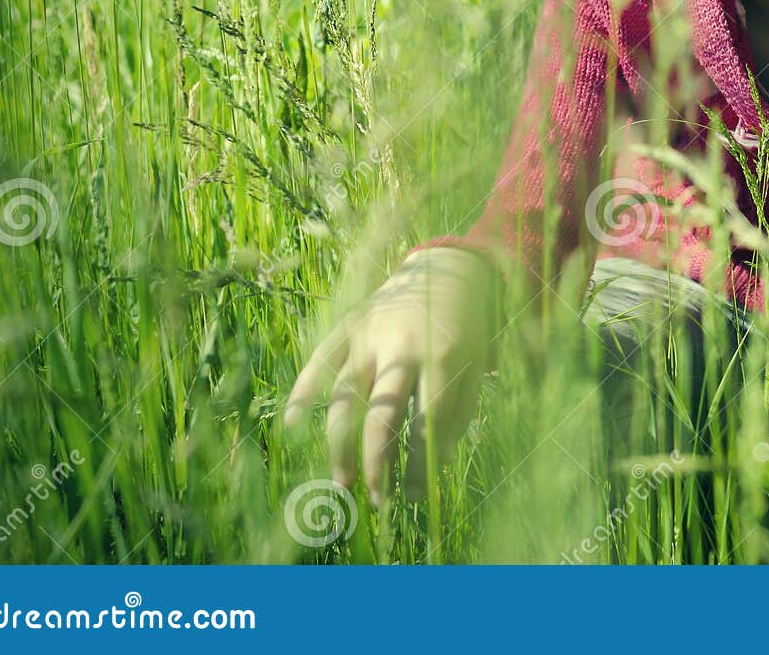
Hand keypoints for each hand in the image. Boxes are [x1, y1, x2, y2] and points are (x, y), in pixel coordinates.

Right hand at [283, 247, 497, 506]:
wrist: (449, 269)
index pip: (424, 425)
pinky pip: (320, 360)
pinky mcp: (348, 324)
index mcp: (441, 357)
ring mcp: (369, 335)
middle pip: (380, 415)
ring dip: (340, 443)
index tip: (413, 497)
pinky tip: (293, 424)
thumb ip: (457, 414)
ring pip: (345, 395)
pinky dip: (304, 390)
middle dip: (377, 462)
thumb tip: (433, 467)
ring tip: (342, 482)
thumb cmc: (465, 329)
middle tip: (377, 499)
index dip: (418, 466)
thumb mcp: (475, 367)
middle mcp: (400, 347)